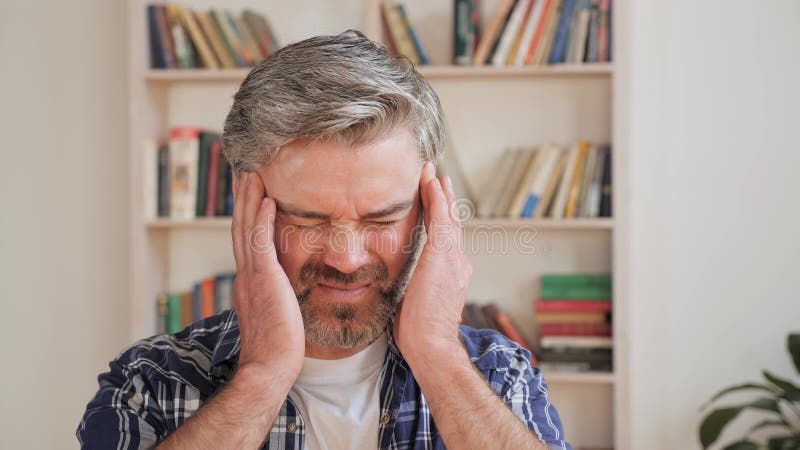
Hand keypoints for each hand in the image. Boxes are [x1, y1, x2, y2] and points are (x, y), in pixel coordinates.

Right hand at [230, 172, 304, 385]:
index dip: (246, 218)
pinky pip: (260, 242)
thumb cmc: (279, 348)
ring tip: (253, 175)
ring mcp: (252, 277)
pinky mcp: (264, 280)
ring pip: (246, 229)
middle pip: (240, 229)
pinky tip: (268, 200)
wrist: (269, 368)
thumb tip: (286, 291)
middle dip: (243, 201)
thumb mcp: (276, 314)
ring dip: (250, 200)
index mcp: (248, 283)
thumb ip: (277, 297)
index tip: (250, 197)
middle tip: (245, 174)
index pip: (245, 243)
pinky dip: (262, 219)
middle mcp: (245, 276)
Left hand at [393, 162, 472, 365]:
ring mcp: (453, 258)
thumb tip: (401, 288)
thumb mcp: (416, 303)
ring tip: (433, 173)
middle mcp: (458, 263)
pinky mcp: (442, 256)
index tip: (436, 203)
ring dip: (439, 192)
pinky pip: (439, 219)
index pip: (446, 240)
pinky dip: (435, 198)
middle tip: (439, 179)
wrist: (431, 345)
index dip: (442, 220)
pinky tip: (431, 181)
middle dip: (444, 200)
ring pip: (447, 217)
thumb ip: (414, 288)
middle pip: (451, 224)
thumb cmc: (419, 335)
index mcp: (452, 274)